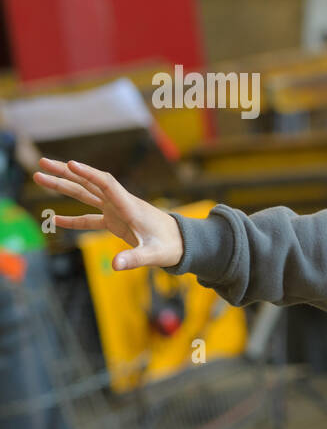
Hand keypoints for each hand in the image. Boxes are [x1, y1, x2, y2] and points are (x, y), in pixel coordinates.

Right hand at [33, 158, 183, 269]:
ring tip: (40, 177)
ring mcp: (117, 211)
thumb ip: (135, 259)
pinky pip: (90, 218)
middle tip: (42, 162)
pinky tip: (55, 220)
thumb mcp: (154, 255)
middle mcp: (121, 204)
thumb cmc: (171, 247)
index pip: (107, 184)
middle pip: (90, 183)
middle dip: (66, 173)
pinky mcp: (116, 221)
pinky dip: (74, 219)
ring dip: (64, 186)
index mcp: (130, 207)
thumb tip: (115, 266)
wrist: (182, 243)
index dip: (89, 174)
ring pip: (87, 195)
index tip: (70, 164)